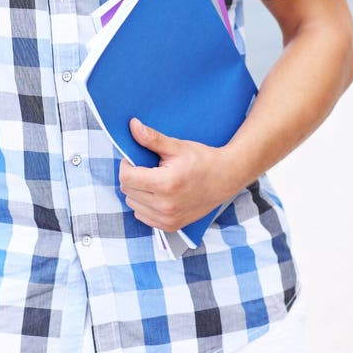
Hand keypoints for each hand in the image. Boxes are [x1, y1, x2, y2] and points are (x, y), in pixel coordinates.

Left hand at [118, 118, 233, 231]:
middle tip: (147, 167)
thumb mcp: (177, 146)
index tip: (136, 159)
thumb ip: (152, 138)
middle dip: (132, 176)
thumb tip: (132, 126)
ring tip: (154, 180)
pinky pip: (142, 216)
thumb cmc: (202, 160)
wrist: (225, 178)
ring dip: (137, 191)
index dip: (127, 164)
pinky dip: (144, 204)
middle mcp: (165, 205)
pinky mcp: (170, 226)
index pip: (126, 177)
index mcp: (166, 184)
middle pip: (127, 190)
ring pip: (132, 204)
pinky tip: (157, 194)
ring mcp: (168, 219)